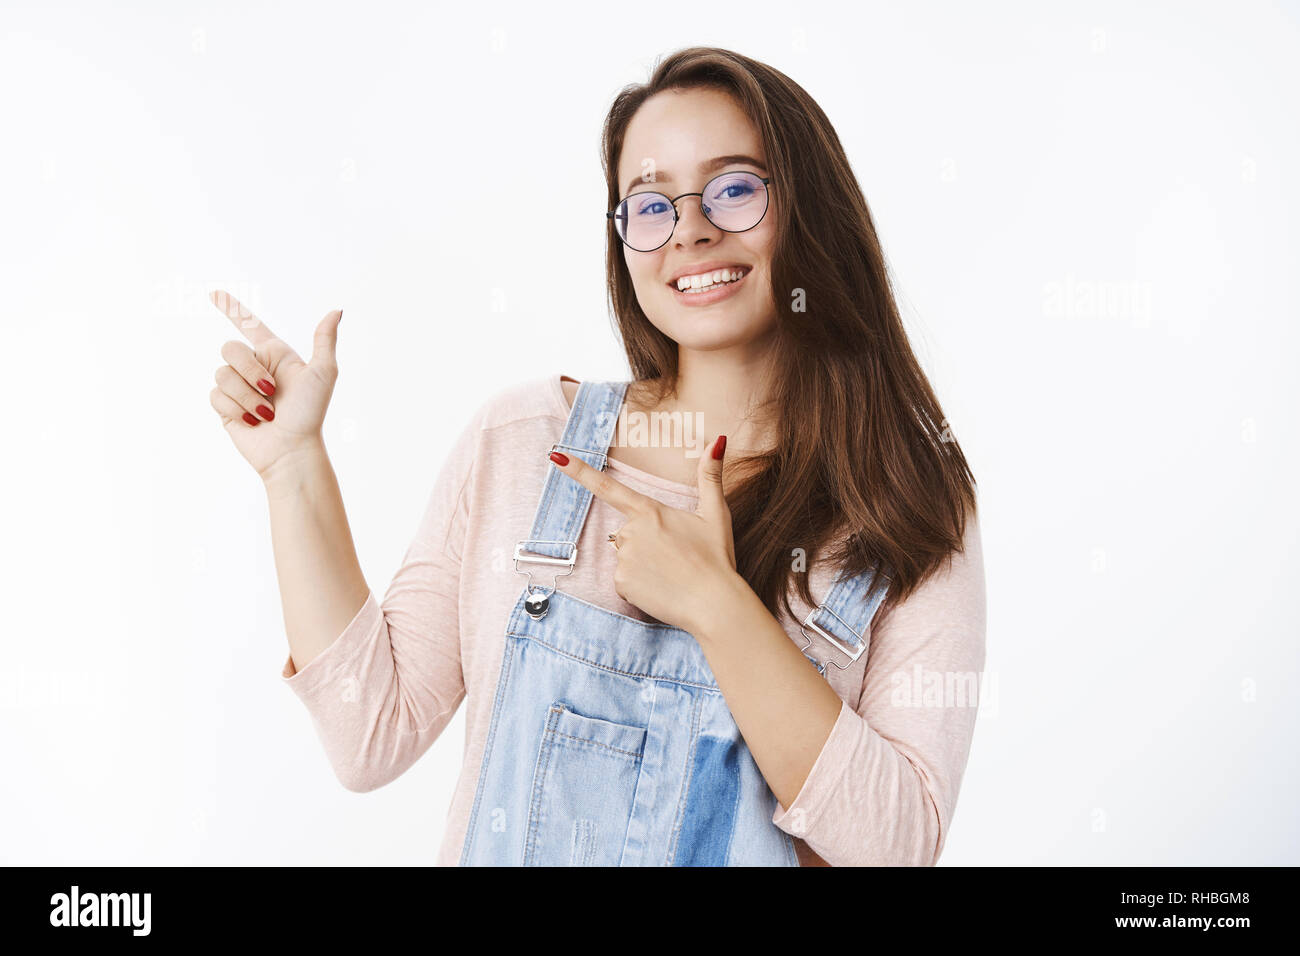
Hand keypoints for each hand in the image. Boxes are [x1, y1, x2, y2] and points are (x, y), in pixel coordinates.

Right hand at [206, 290, 343, 480]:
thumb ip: (325, 340)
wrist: (292, 449)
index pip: (249, 325)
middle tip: (270, 390)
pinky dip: (236, 409)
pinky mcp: (226, 406)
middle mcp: (254, 367)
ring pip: (222, 374)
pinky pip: (215, 395)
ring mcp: (238, 386)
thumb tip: (336, 310)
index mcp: (275, 354)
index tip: (214, 293)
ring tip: (266, 414)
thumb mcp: (323, 373)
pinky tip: (253, 422)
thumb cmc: (310, 412)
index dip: (232, 308)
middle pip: (230, 349)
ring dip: (246, 396)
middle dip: (249, 371)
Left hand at [547, 435, 743, 634]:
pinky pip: (624, 582)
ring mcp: (623, 558)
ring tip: (671, 575)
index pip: (606, 486)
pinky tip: (660, 589)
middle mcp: (630, 531)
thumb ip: (710, 476)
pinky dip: (639, 586)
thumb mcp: (716, 514)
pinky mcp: (620, 583)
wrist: (713, 603)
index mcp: (650, 510)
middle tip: (675, 557)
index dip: (578, 470)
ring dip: (643, 566)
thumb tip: (718, 441)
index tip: (556, 456)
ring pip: (626, 558)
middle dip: (646, 544)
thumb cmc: (716, 558)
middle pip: (628, 533)